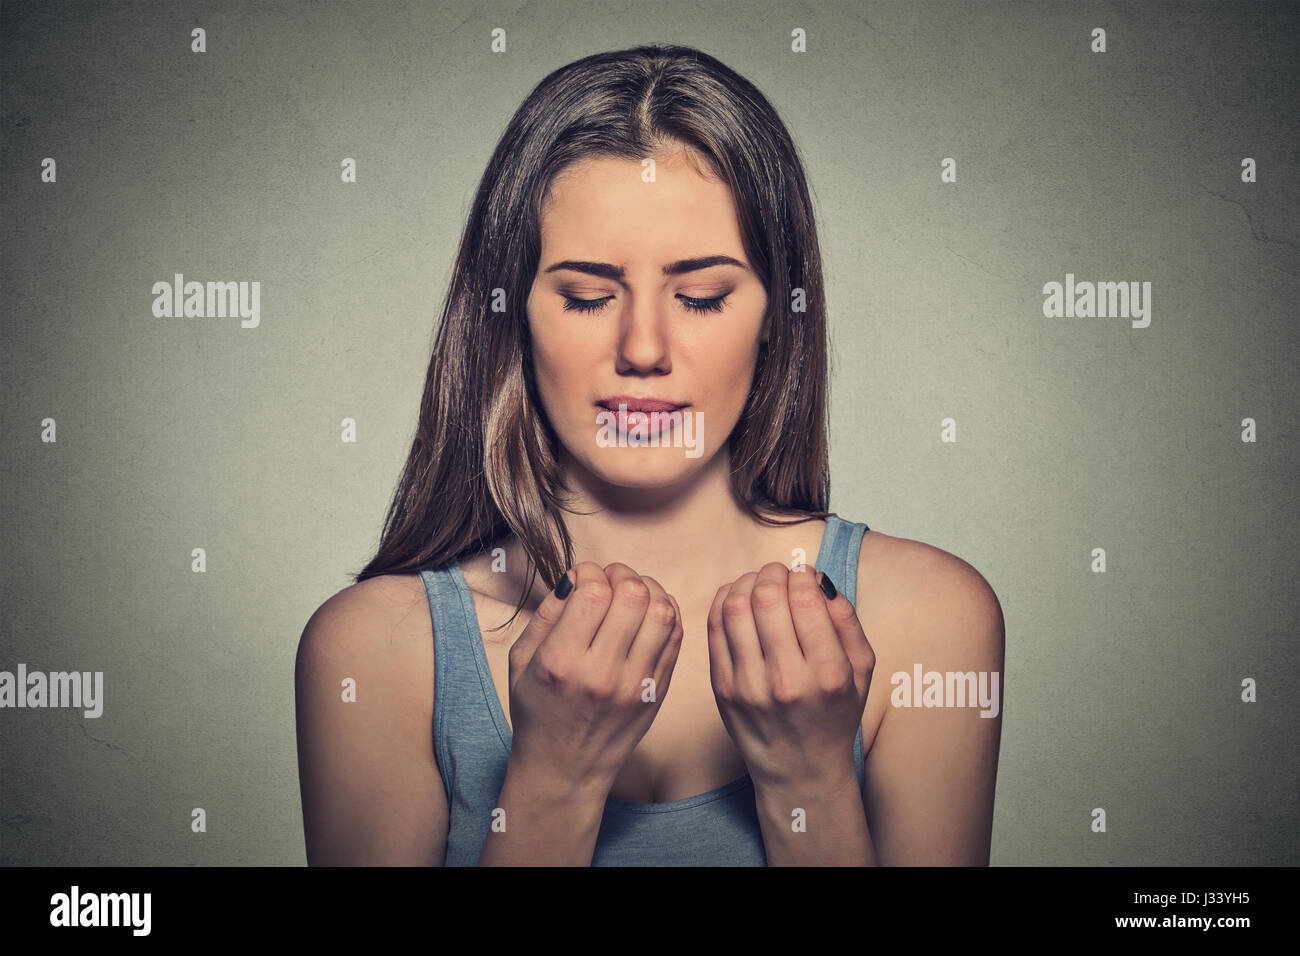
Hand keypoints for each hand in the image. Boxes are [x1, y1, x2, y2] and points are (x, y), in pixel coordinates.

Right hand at [506, 562, 683, 793]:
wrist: (564, 769)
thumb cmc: (537, 711)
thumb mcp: (521, 661)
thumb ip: (546, 614)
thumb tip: (576, 576)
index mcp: (560, 663)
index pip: (593, 593)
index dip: (591, 572)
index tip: (583, 577)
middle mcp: (601, 674)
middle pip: (632, 596)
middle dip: (622, 574)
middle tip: (611, 579)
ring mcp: (635, 685)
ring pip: (662, 612)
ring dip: (649, 589)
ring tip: (632, 591)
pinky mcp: (656, 692)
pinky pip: (675, 637)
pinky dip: (667, 612)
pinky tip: (648, 611)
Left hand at [706, 562, 873, 790]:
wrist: (800, 770)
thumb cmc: (835, 715)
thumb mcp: (862, 672)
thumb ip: (847, 620)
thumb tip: (818, 578)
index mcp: (828, 675)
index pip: (805, 601)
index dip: (802, 575)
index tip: (803, 574)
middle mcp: (787, 681)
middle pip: (767, 598)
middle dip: (772, 572)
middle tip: (778, 572)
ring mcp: (749, 687)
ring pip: (735, 608)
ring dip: (747, 581)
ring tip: (759, 582)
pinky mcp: (722, 689)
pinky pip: (714, 628)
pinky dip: (724, 601)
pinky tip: (738, 598)